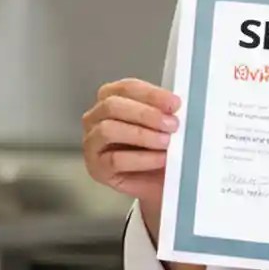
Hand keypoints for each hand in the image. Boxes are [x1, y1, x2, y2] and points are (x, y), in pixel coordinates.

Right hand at [82, 78, 180, 205]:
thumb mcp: (163, 125)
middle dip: (146, 114)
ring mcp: (92, 142)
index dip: (151, 94)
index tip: (174, 103)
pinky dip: (142, 159)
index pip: (127, 88)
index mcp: (112, 98)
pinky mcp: (96, 167)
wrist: (157, 181)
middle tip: (172, 124)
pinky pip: (115, 160)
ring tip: (165, 142)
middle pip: (113, 105)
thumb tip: (176, 107)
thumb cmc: (157, 148)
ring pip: (108, 130)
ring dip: (142, 135)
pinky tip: (160, 159)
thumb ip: (164, 112)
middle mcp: (96, 117)